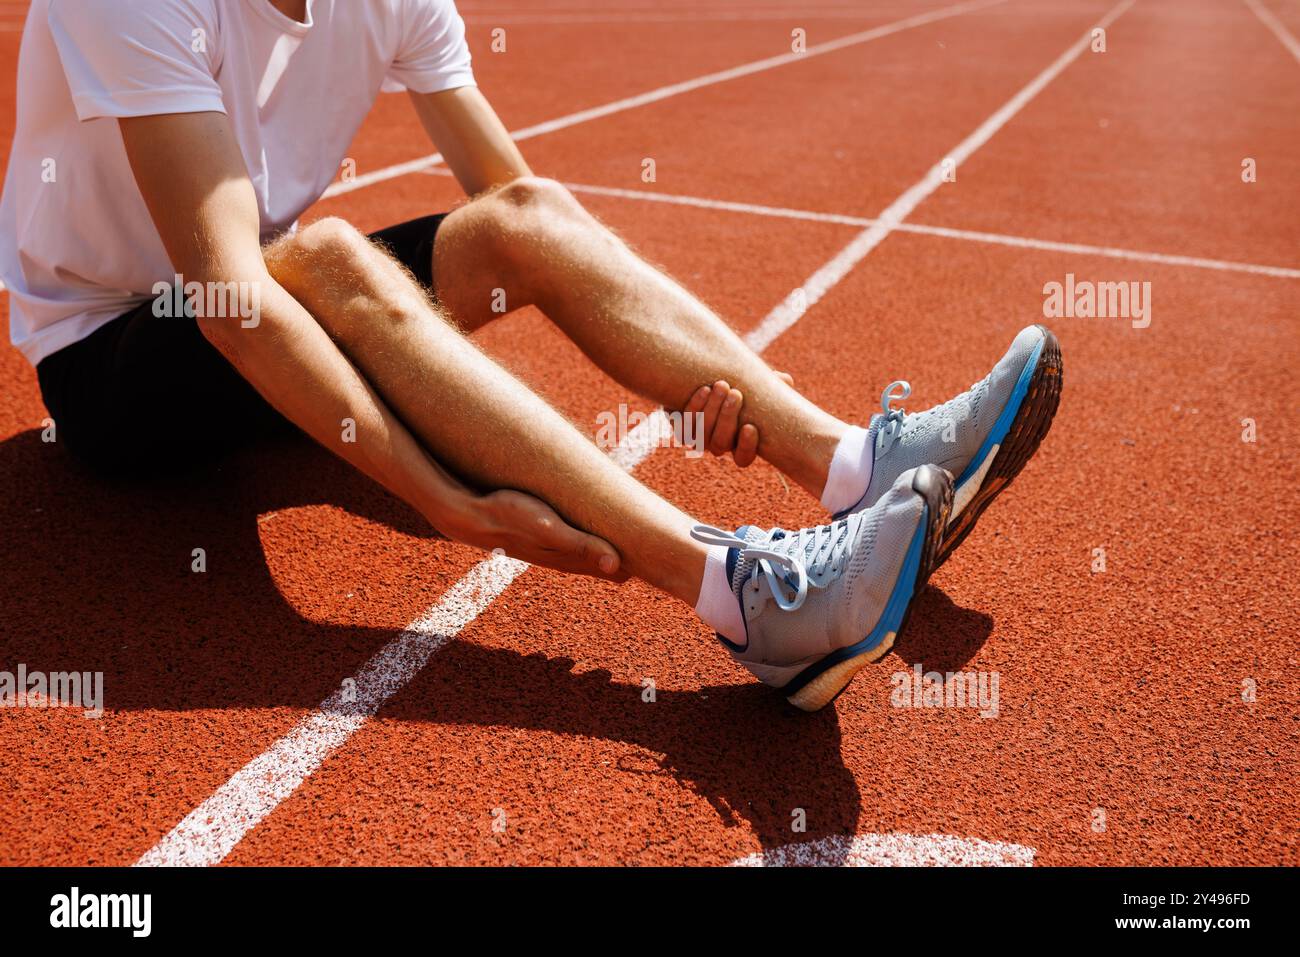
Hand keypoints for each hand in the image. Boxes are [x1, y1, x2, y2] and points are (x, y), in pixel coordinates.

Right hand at [440, 488, 627, 581]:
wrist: (465, 516)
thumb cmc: (509, 518)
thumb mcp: (550, 529)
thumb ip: (582, 546)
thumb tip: (617, 565)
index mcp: (567, 557)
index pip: (609, 568)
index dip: (630, 566)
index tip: (653, 564)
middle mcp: (558, 555)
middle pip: (597, 563)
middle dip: (619, 561)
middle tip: (645, 559)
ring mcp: (544, 546)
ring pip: (581, 554)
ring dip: (600, 552)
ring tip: (618, 550)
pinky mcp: (533, 534)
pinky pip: (564, 542)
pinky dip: (579, 542)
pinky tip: (577, 535)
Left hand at [683, 372, 794, 466]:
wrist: (704, 379)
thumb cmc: (740, 384)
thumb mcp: (759, 385)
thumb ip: (773, 385)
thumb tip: (785, 381)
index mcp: (739, 442)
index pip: (743, 458)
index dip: (746, 447)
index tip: (750, 427)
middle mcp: (718, 443)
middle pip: (720, 443)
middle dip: (727, 418)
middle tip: (735, 393)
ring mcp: (698, 437)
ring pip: (701, 435)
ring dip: (711, 410)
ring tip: (721, 386)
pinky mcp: (681, 426)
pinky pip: (684, 426)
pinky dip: (693, 408)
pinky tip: (704, 390)